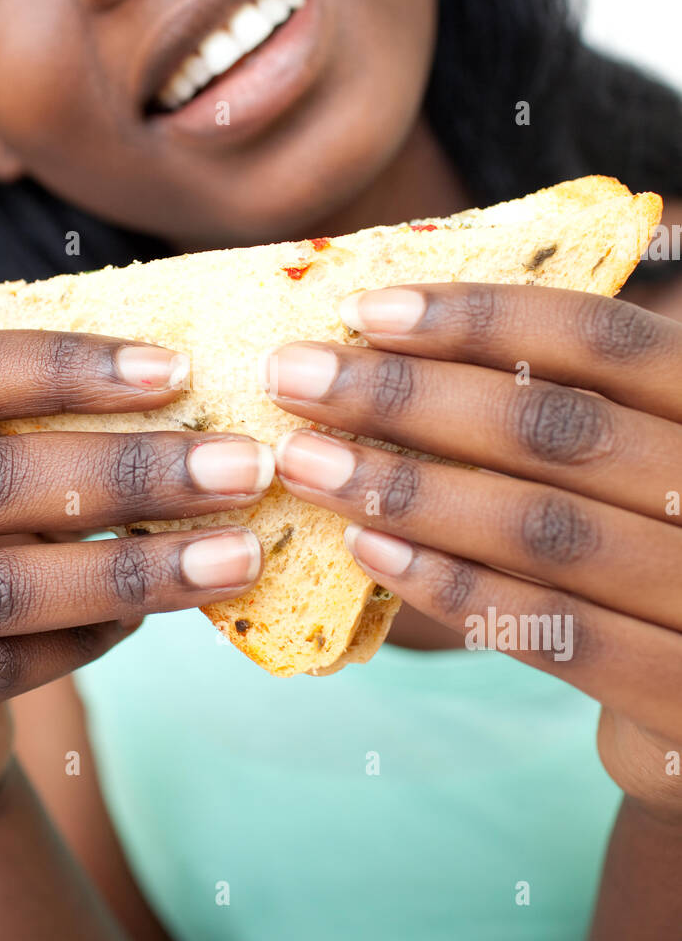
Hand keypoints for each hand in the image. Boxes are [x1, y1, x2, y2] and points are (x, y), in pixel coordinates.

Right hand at [0, 330, 268, 808]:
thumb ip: (30, 448)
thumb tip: (187, 414)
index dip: (66, 365)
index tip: (178, 371)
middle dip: (131, 471)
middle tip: (241, 468)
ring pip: (2, 585)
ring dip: (135, 567)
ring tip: (235, 556)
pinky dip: (87, 638)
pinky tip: (149, 619)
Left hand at [266, 283, 681, 819]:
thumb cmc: (649, 556)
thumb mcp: (631, 463)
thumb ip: (555, 408)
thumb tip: (386, 337)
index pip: (604, 340)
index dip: (481, 318)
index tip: (367, 309)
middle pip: (557, 426)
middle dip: (408, 396)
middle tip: (295, 376)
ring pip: (546, 528)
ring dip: (407, 490)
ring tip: (306, 462)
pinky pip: (556, 632)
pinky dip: (454, 588)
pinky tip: (367, 553)